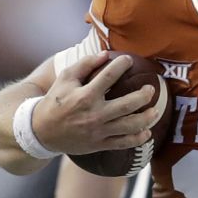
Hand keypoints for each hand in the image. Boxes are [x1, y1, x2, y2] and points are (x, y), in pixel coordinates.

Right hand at [32, 52, 161, 157]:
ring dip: (147, 118)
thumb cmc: (55, 101)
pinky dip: (138, 139)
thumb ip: (85, 65)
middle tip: (151, 89)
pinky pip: (124, 143)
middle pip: (127, 104)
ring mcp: (99, 131)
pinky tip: (147, 132)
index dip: (121, 65)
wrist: (42, 131)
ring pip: (130, 126)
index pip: (109, 77)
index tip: (128, 60)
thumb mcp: (65, 79)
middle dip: (143, 95)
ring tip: (155, 111)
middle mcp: (94, 114)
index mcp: (85, 95)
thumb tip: (105, 54)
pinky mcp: (100, 144)